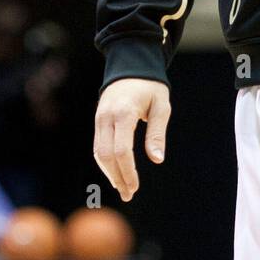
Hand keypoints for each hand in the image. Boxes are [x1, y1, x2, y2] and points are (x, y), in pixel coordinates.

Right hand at [94, 79, 170, 201]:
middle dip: (117, 177)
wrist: (131, 64)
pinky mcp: (98, 120)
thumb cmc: (151, 86)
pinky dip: (105, 162)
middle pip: (106, 155)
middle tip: (128, 194)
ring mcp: (100, 118)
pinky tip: (115, 173)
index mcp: (124, 113)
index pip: (121, 150)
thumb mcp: (161, 106)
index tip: (135, 187)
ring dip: (109, 173)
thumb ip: (157, 132)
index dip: (127, 172)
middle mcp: (107, 117)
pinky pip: (97, 145)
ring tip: (123, 188)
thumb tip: (157, 159)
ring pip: (98, 152)